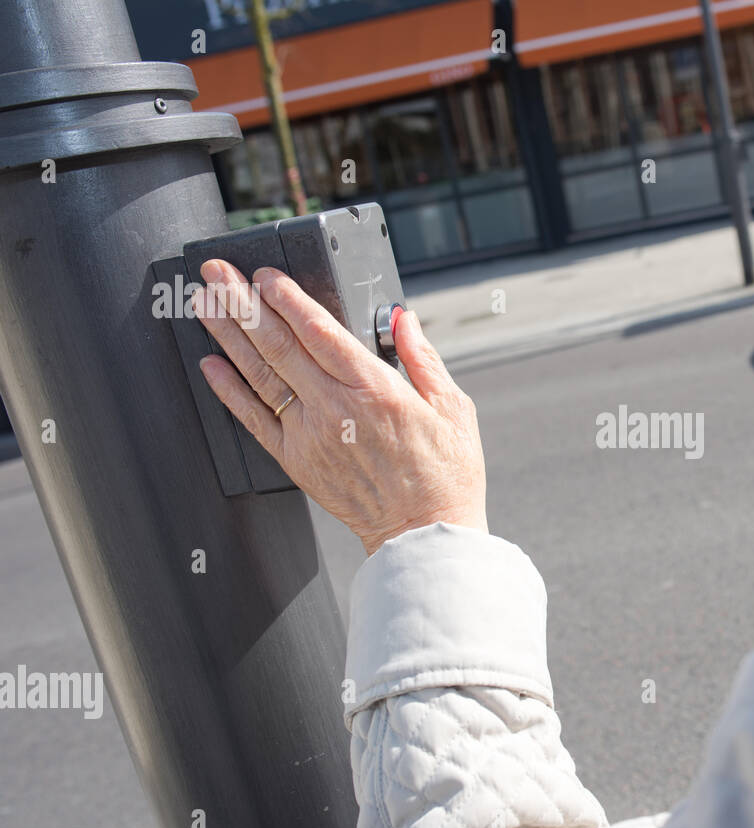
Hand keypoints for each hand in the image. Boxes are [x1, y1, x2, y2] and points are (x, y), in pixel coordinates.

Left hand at [192, 260, 487, 554]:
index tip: (265, 275)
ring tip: (206, 302)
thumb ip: (423, 358)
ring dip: (228, 334)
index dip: (286, 298)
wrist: (422, 533)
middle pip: (278, 344)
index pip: (318, 330)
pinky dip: (229, 390)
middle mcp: (334, 409)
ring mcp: (309, 435)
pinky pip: (253, 420)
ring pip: (258, 374)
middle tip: (216, 272)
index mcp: (375, 389)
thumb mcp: (452, 408)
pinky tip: (211, 364)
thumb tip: (402, 319)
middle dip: (243, 302)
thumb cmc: (444, 475)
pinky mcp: (296, 461)